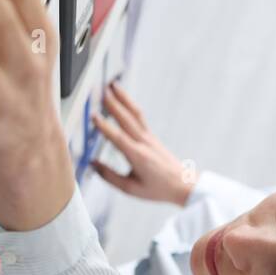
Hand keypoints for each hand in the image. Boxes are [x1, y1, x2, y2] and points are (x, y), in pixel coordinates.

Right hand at [92, 83, 195, 205]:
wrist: (182, 184)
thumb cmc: (158, 188)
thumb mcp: (130, 188)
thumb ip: (109, 176)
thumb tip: (93, 164)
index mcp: (137, 156)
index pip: (118, 137)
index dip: (104, 126)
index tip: (94, 116)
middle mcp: (143, 142)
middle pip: (126, 118)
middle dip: (113, 103)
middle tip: (101, 90)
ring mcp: (148, 137)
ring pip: (134, 113)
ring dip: (123, 98)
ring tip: (113, 86)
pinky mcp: (151, 136)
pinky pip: (139, 116)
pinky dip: (130, 106)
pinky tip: (124, 100)